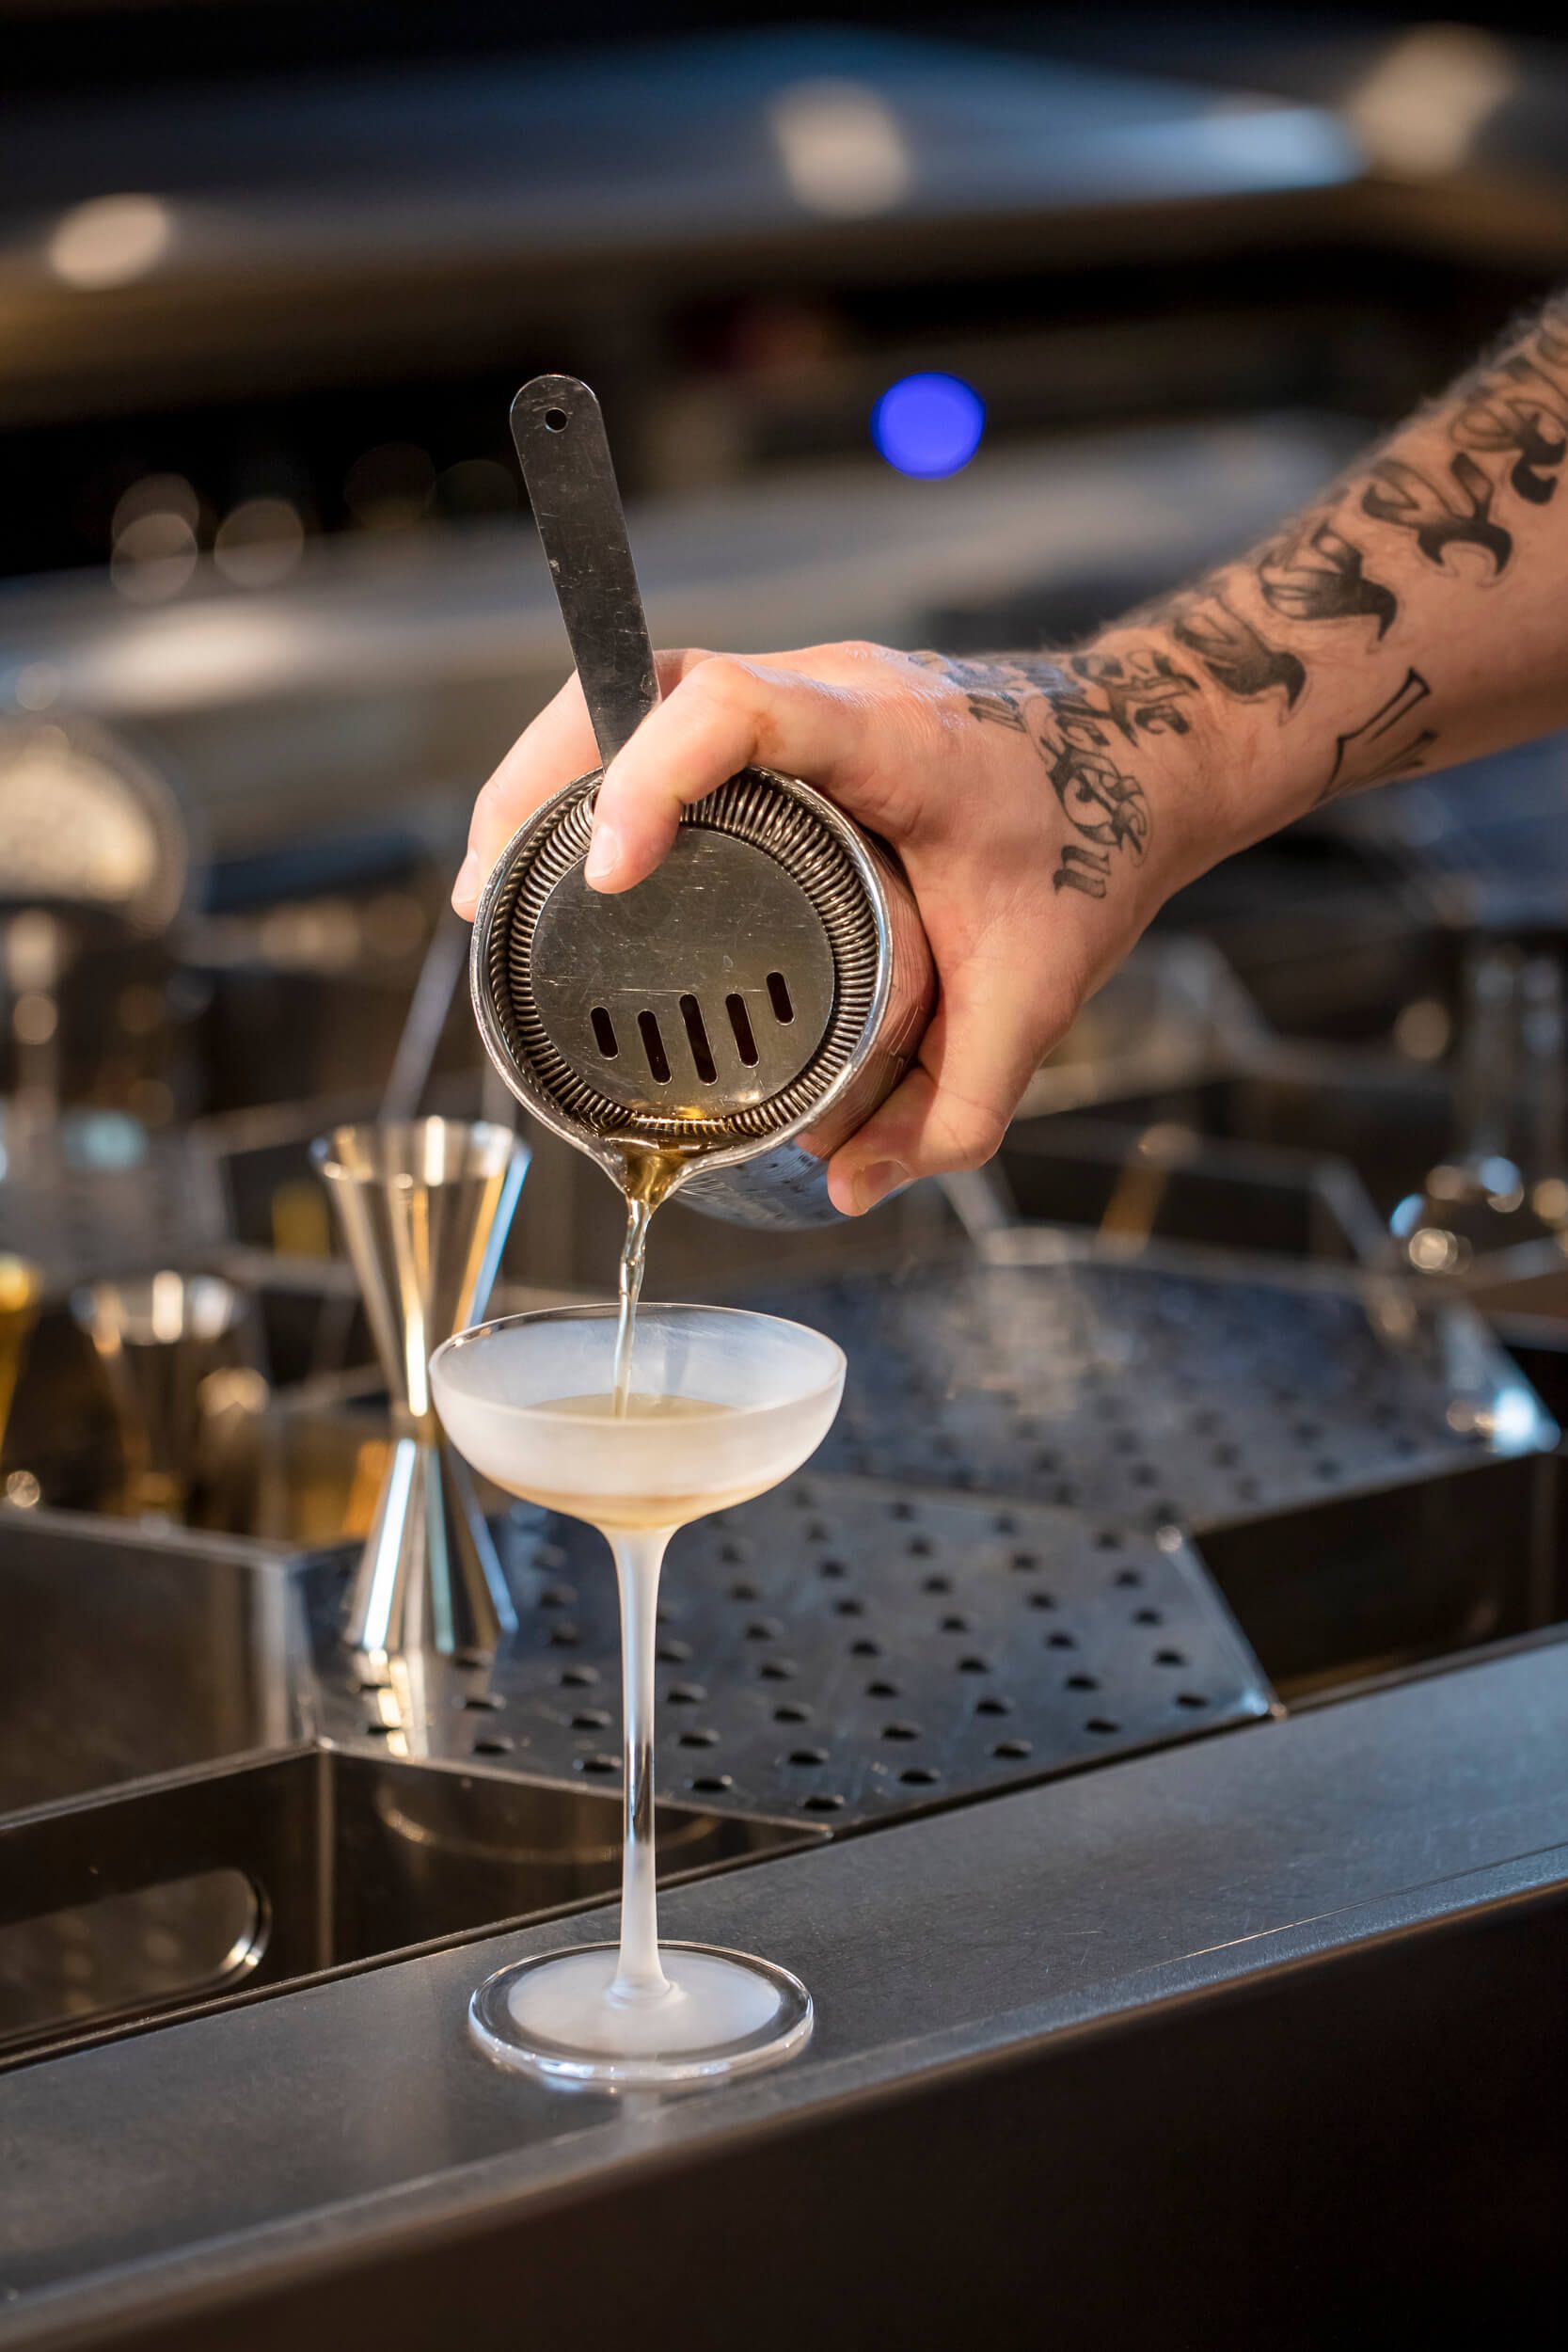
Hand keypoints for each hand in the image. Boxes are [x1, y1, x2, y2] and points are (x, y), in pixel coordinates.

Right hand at [453, 637, 1226, 1212]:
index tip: (608, 870)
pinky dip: (603, 769)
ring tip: (498, 879)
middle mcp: (834, 692)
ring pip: (644, 689)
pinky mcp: (795, 712)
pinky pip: (669, 714)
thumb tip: (849, 1187)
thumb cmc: (1095, 841)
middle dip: (546, 779)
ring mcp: (808, 690)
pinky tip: (570, 848)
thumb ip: (960, 1104)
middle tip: (489, 892)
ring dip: (555, 769)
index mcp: (892, 741)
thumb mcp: (1042, 988)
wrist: (1142, 749)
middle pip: (650, 686)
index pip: (738, 708)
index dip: (653, 774)